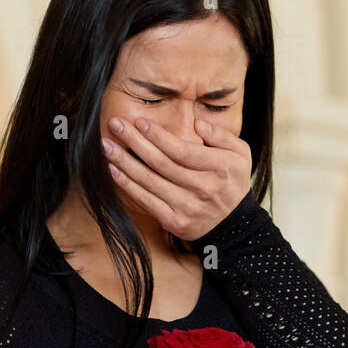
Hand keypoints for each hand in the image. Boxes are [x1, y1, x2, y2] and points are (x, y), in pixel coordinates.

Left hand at [103, 116, 251, 240]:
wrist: (234, 225)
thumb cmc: (232, 183)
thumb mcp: (241, 155)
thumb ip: (222, 135)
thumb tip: (198, 123)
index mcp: (219, 168)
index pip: (181, 150)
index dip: (157, 136)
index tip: (140, 122)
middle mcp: (203, 187)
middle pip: (161, 163)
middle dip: (135, 142)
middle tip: (116, 124)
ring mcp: (187, 206)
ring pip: (150, 181)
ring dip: (125, 162)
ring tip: (107, 144)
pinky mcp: (175, 221)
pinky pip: (147, 201)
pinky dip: (128, 185)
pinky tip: (114, 170)